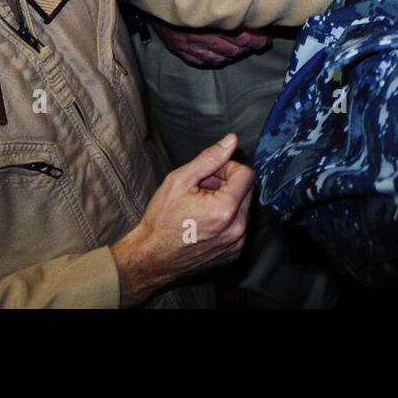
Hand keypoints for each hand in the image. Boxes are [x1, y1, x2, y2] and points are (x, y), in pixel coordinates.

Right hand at [110, 133, 253, 306]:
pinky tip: (204, 221)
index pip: (246, 174)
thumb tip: (231, 140)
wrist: (150, 258)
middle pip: (246, 190)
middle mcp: (237, 229)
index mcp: (225, 209)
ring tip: (201, 206)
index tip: (208, 175)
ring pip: (244, 208)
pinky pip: (239, 226)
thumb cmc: (161, 219)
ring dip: (227, 201)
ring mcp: (236, 244)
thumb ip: (209, 158)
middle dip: (227, 184)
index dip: (227, 168)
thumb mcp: (180, 180)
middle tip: (201, 189)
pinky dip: (227, 219)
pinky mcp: (233, 253)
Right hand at [151, 21, 270, 68]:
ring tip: (245, 49)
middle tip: (261, 43)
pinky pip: (202, 61)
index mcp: (209, 18)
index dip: (256, 37)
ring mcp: (189, 46)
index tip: (266, 37)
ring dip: (235, 54)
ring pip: (219, 57)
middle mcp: (199, 35)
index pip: (239, 34)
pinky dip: (215, 60)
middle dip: (249, 46)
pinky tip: (223, 57)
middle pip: (232, 48)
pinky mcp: (180, 50)